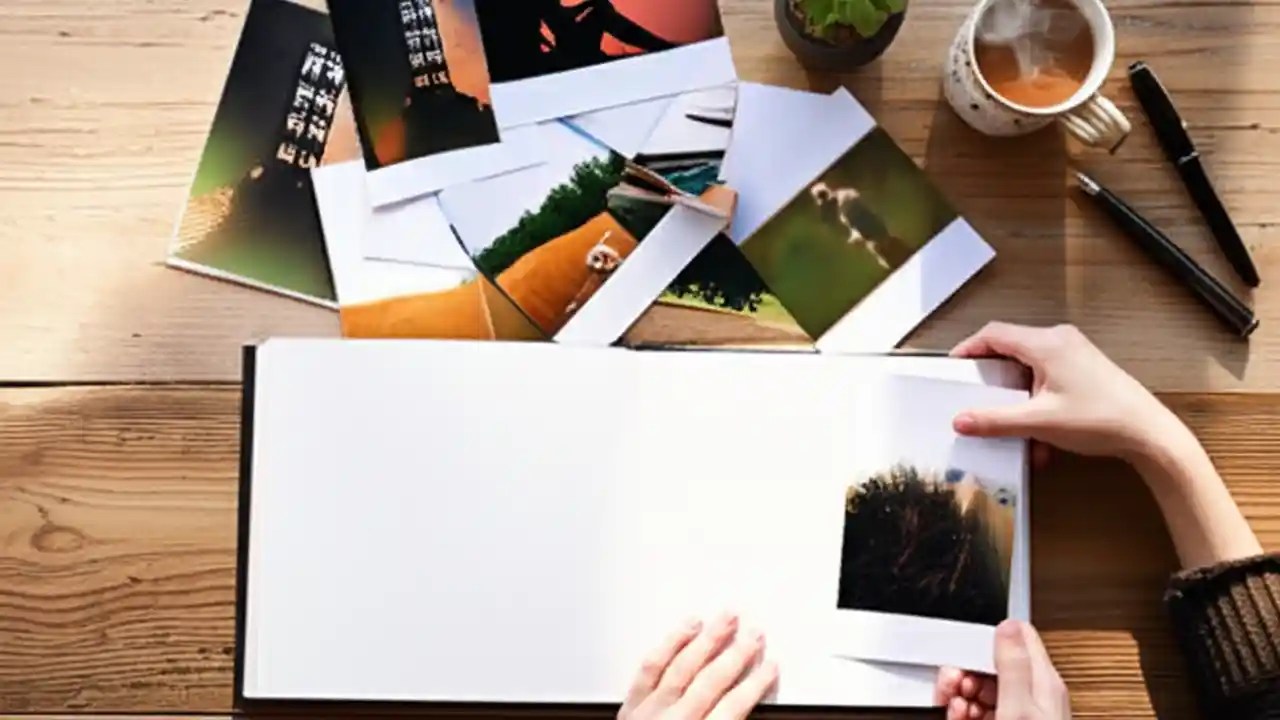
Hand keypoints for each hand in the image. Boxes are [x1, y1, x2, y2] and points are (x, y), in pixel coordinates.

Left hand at [619, 613, 778, 719]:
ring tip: (726, 619)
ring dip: (707, 640)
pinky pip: (651, 666)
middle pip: (710, 682)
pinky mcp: (630, 705)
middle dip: (736, 656)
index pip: (733, 709)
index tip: (770, 667)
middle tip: (755, 635)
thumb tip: (746, 713)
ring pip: (682, 666)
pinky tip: (686, 627)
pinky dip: (670, 643)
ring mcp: (649, 712)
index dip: (755, 685)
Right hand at [935, 620, 1070, 719]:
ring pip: (982, 690)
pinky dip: (963, 712)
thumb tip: (1008, 626)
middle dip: (966, 671)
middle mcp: (1034, 696)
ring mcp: (1019, 714)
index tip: (966, 654)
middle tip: (953, 684)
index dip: (987, 640)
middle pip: (992, 666)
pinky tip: (958, 715)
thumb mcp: (1020, 706)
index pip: (1019, 637)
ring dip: (960, 693)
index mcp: (1044, 682)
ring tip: (954, 705)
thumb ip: (1013, 665)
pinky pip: (978, 712)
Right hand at [950, 322, 1190, 465]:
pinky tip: (1039, 434)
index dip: (969, 349)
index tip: (954, 367)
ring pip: (1029, 369)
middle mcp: (1060, 341)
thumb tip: (961, 420)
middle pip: (1010, 349)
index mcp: (1047, 344)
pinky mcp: (1083, 369)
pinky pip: (1046, 379)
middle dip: (993, 379)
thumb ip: (995, 420)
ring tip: (1014, 426)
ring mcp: (1074, 353)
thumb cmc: (1101, 419)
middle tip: (977, 397)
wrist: (1149, 434)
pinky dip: (1036, 402)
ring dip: (1017, 398)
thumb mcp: (1039, 422)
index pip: (994, 334)